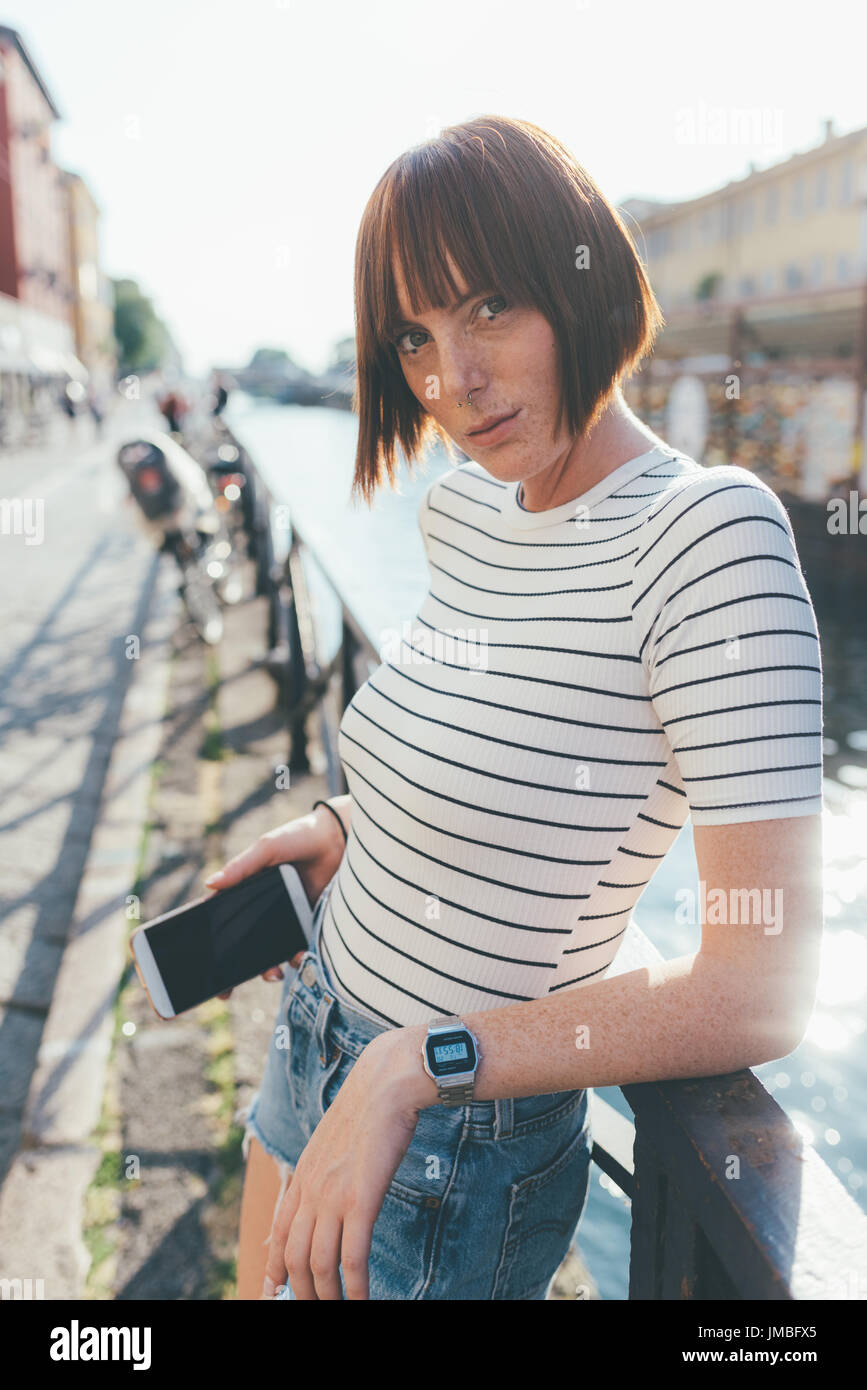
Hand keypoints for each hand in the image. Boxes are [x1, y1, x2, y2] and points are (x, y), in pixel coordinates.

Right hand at [203, 801, 347, 996]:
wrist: (341, 839)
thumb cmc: (299, 836)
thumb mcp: (267, 848)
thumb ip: (241, 867)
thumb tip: (210, 884)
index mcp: (246, 890)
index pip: (222, 921)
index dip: (210, 944)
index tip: (198, 967)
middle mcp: (263, 908)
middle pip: (243, 945)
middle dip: (233, 970)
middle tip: (225, 992)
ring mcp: (285, 918)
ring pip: (270, 952)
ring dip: (267, 968)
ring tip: (272, 974)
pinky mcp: (308, 923)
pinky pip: (297, 947)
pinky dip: (295, 957)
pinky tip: (297, 957)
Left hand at [263, 1028, 430, 1299]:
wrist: (385, 1083)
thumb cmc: (367, 1108)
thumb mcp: (331, 1139)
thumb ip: (321, 1168)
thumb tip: (319, 1187)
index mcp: (302, 1176)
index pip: (278, 1233)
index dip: (273, 1267)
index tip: (271, 1290)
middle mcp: (310, 1190)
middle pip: (295, 1258)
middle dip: (302, 1292)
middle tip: (313, 1307)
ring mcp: (333, 1196)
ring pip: (319, 1265)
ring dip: (328, 1296)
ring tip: (339, 1310)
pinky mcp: (361, 1200)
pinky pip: (353, 1257)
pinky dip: (356, 1286)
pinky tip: (362, 1300)